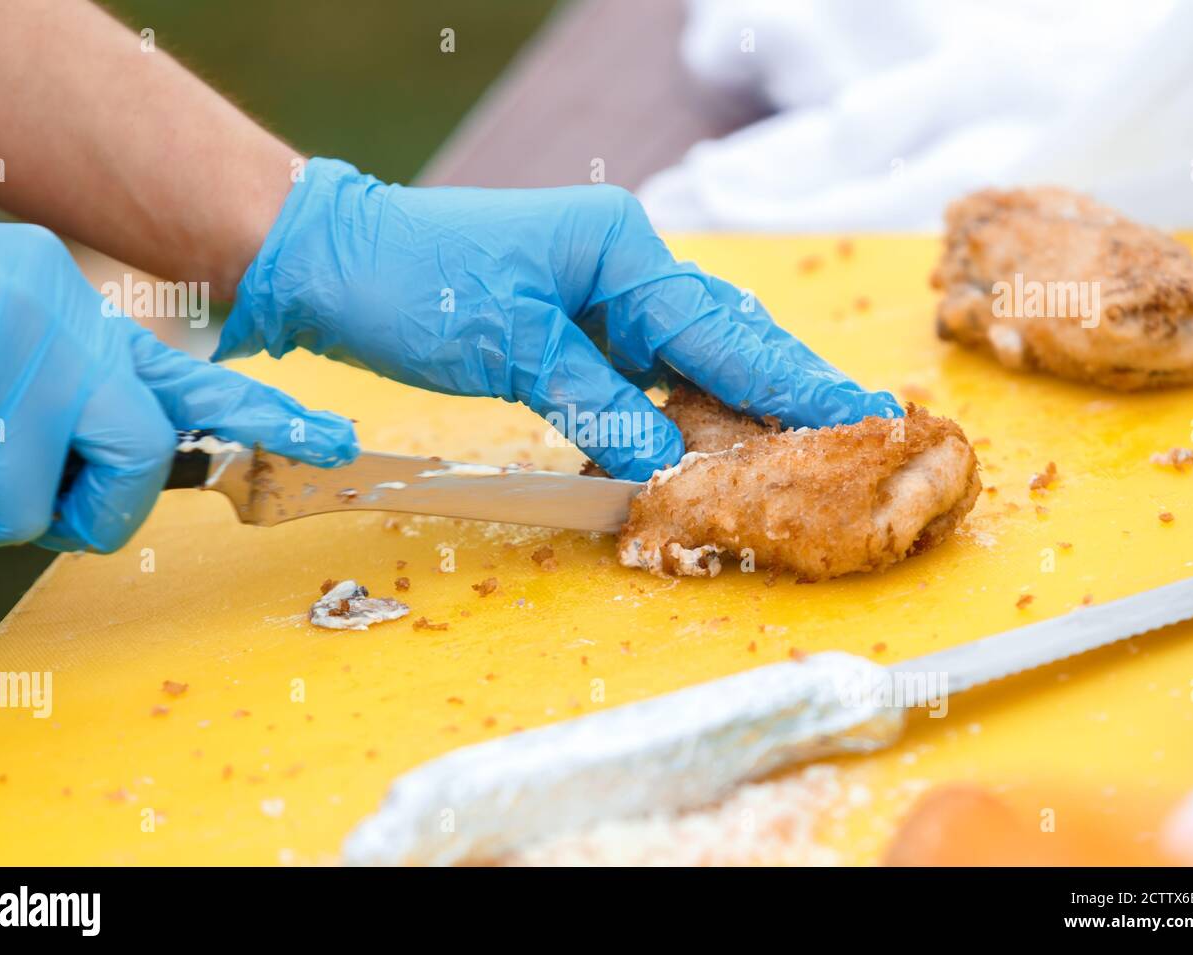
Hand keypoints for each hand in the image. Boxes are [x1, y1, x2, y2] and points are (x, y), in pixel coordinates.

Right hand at [0, 219, 357, 551]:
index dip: (263, 414)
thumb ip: (63, 404)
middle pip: (140, 454)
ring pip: (42, 496)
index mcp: (65, 316)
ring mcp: (17, 345)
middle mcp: (58, 318)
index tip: (334, 439)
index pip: (190, 372)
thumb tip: (104, 476)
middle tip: (5, 487)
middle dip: (87, 506)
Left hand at [215, 158, 900, 480]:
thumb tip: (669, 466)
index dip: (792, 383)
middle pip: (726, 336)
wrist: (331, 261)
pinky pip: (647, 370)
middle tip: (859, 437)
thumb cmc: (412, 284)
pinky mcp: (575, 324)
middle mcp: (623, 266)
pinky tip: (706, 442)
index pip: (722, 330)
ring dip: (738, 404)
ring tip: (801, 449)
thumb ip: (600, 405)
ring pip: (692, 355)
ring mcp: (600, 293)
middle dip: (787, 390)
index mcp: (620, 251)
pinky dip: (678, 409)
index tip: (861, 417)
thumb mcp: (511, 347)